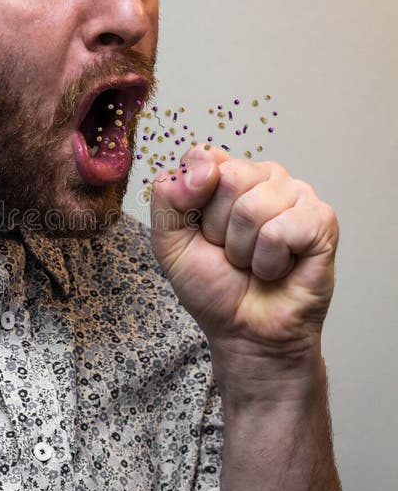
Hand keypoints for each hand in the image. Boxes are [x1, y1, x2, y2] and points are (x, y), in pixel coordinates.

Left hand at [150, 145, 338, 397]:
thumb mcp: (169, 240)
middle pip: (230, 178)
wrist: (244, 333)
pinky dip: (269, 262)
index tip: (201, 232)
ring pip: (253, 207)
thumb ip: (167, 195)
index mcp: (231, 174)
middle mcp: (266, 177)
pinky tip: (279, 268)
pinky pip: (281, 230)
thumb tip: (204, 165)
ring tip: (254, 263)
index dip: (192, 201)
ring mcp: (298, 195)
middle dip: (218, 229)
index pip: (204, 157)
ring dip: (244, 251)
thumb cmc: (214, 287)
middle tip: (231, 252)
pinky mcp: (322, 221)